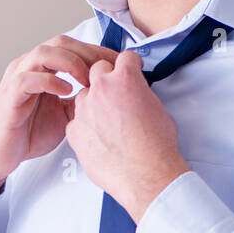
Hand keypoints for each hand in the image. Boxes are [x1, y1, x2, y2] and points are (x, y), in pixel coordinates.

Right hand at [0, 35, 118, 206]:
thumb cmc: (27, 133)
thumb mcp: (66, 114)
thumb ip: (82, 99)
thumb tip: (108, 95)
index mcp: (42, 68)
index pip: (72, 47)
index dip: (96, 52)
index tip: (118, 63)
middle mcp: (29, 67)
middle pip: (60, 43)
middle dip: (88, 54)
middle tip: (106, 70)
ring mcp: (17, 78)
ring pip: (44, 53)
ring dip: (70, 63)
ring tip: (86, 80)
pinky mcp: (10, 94)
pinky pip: (28, 78)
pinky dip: (50, 81)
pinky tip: (65, 92)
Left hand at [65, 49, 190, 223]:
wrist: (145, 174)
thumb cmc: (157, 146)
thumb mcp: (158, 109)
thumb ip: (142, 95)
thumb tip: (138, 97)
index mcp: (125, 79)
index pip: (125, 58)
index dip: (131, 65)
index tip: (130, 70)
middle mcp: (101, 89)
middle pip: (97, 70)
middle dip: (107, 79)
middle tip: (116, 95)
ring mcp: (84, 109)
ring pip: (83, 96)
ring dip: (93, 104)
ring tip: (108, 123)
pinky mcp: (74, 130)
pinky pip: (76, 121)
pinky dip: (85, 126)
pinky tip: (98, 138)